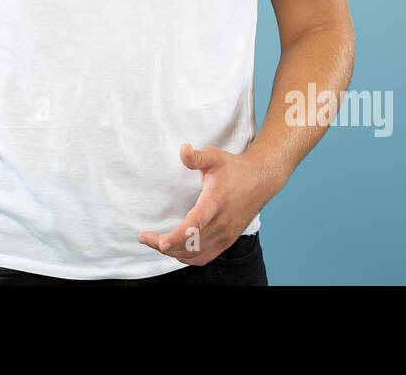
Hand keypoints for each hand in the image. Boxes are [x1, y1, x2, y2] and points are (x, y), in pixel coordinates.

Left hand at [137, 143, 263, 264]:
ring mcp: (225, 235)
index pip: (196, 225)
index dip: (177, 236)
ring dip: (173, 252)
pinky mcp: (227, 241)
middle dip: (164, 245)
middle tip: (144, 238)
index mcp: (216, 203)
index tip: (160, 242)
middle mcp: (221, 223)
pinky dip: (187, 257)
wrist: (261, 181)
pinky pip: (204, 257)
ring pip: (195, 254)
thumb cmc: (234, 168)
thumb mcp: (215, 156)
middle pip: (190, 244)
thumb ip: (197, 156)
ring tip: (155, 242)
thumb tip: (183, 149)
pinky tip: (175, 249)